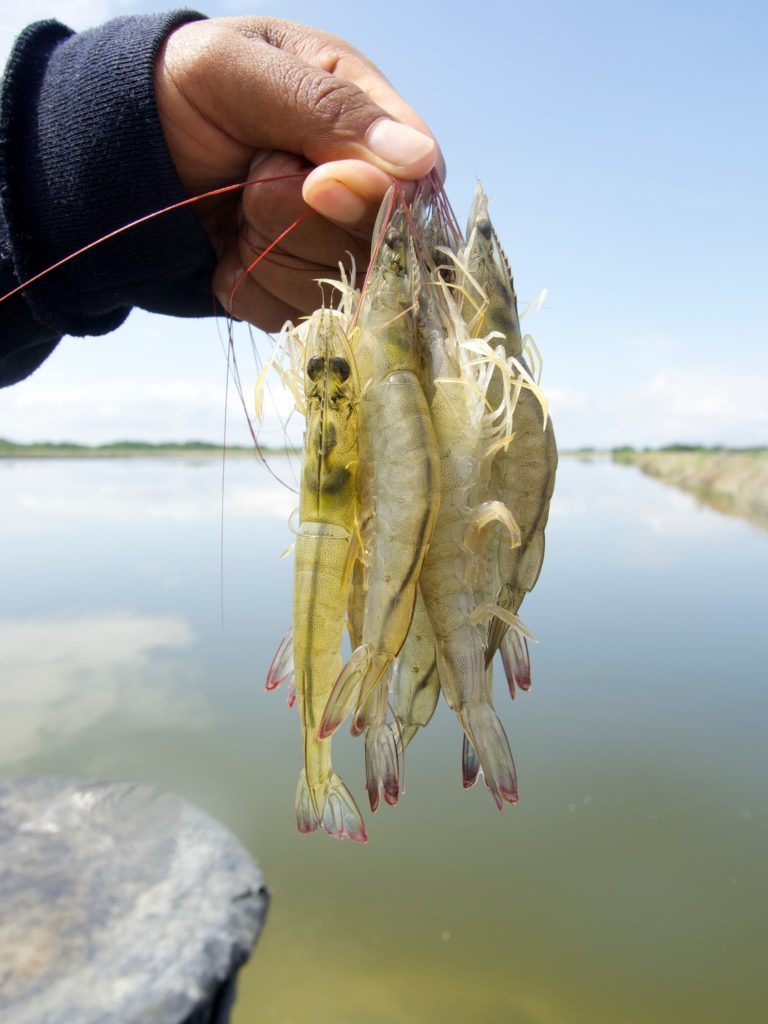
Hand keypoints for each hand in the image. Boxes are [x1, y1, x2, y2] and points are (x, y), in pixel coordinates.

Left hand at [154, 16, 440, 328]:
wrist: (127, 146)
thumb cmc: (190, 91)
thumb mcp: (246, 71)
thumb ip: (330, 108)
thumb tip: (418, 162)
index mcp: (379, 133)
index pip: (412, 194)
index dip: (367, 203)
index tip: (312, 181)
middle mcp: (372, 202)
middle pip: (374, 255)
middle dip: (294, 219)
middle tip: (252, 172)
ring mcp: (337, 256)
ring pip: (331, 295)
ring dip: (265, 251)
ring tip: (237, 203)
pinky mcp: (301, 297)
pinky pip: (290, 320)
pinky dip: (247, 286)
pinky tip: (231, 247)